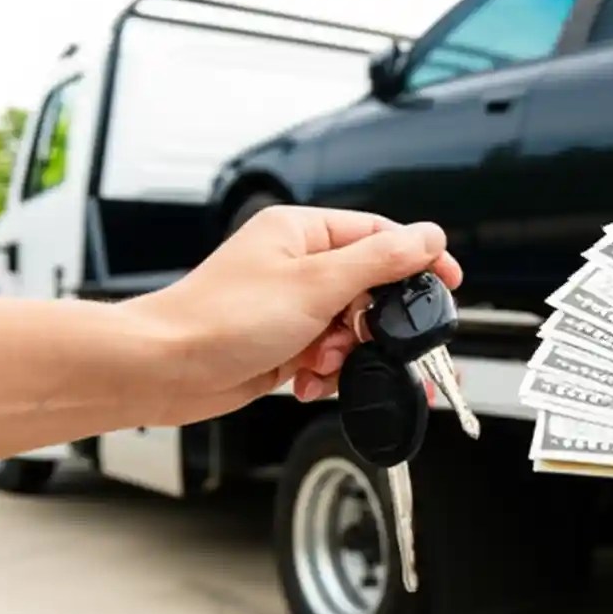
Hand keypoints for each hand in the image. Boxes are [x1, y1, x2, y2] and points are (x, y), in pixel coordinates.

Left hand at [123, 206, 461, 425]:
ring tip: (324, 362)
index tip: (447, 284)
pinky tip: (309, 380)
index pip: (380, 236)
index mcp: (302, 233)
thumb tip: (429, 237)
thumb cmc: (219, 319)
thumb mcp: (316, 284)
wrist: (165, 369)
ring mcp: (290, 306)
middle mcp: (297, 265)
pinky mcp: (284, 343)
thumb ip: (381, 261)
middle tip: (377, 341)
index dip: (418, 261)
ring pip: (352, 329)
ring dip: (348, 353)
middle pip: (370, 289)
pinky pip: (329, 356)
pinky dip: (327, 372)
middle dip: (374, 324)